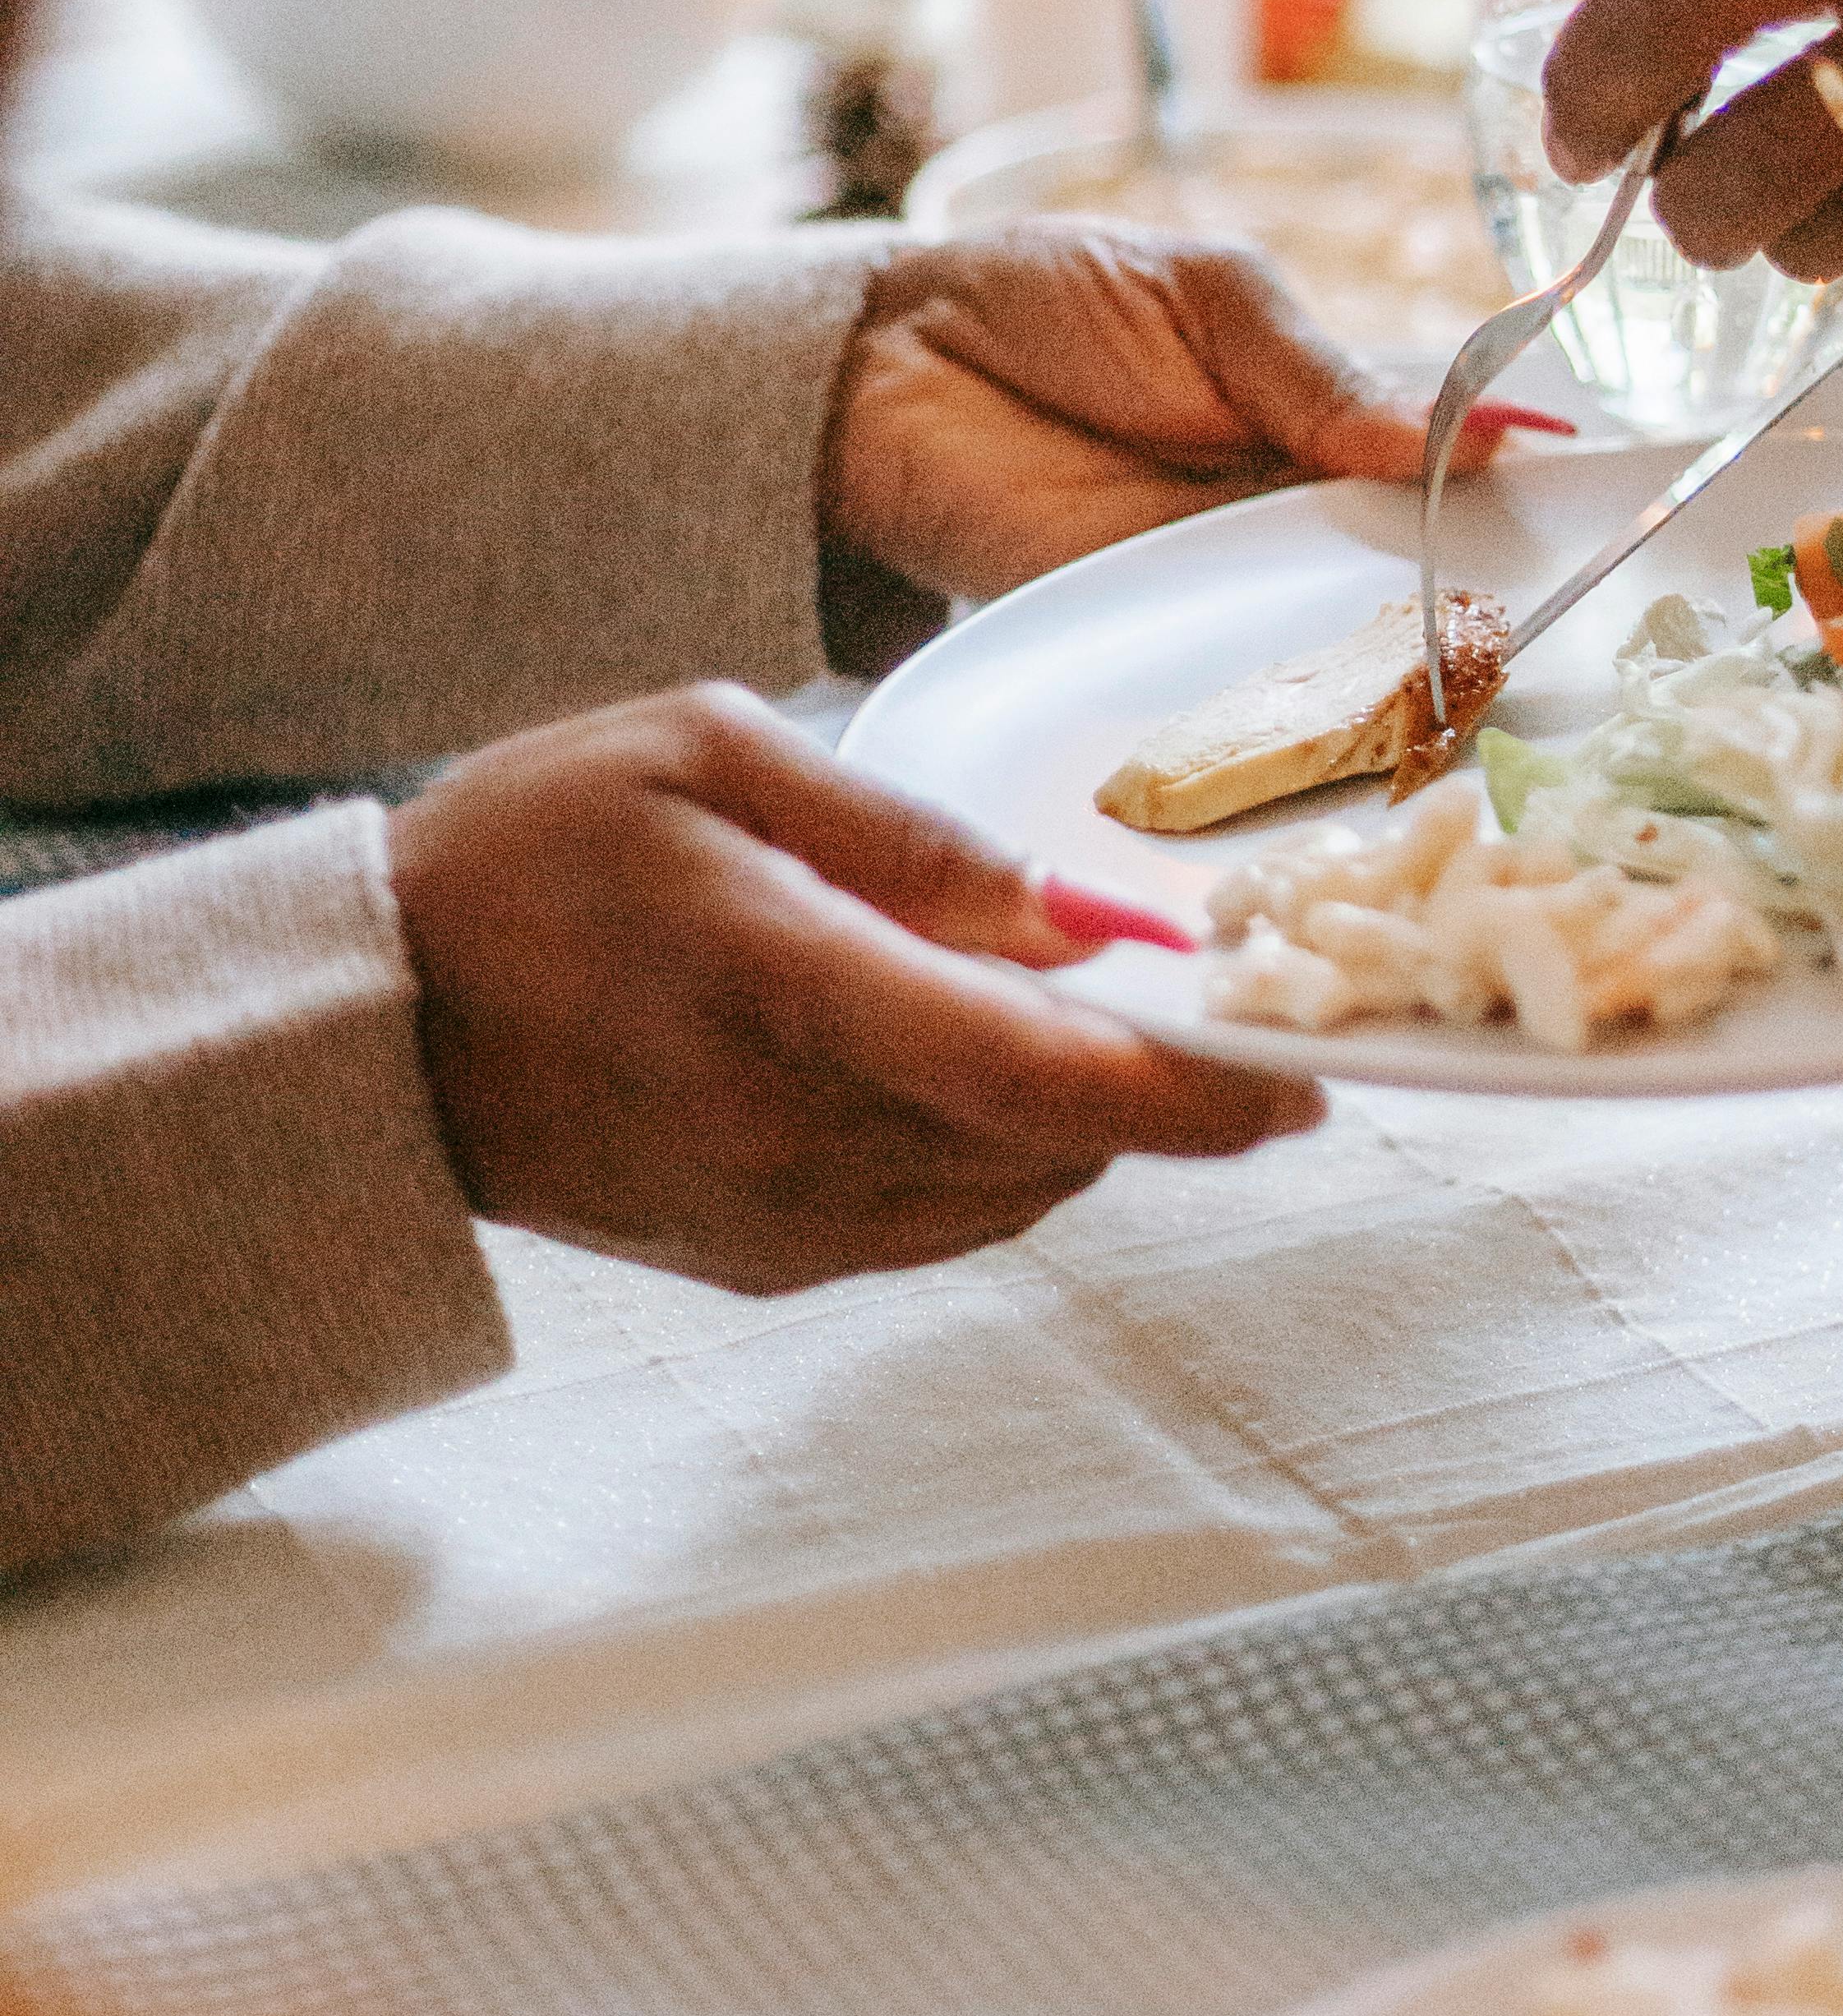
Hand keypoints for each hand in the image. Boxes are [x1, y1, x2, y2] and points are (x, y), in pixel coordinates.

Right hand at [389, 685, 1317, 1288]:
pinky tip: (976, 1070)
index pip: (1027, 1071)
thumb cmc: (531, 852)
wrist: (371, 1019)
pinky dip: (1002, 1156)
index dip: (1186, 1088)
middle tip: (1227, 1017)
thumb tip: (1074, 915)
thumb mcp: (710, 753)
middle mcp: (785, 1131)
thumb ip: (907, 834)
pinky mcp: (763, 1262)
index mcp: (777, 987)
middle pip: (1050, 1142)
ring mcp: (773, 1216)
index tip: (1298, 1079)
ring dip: (1082, 1118)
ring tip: (1086, 1023)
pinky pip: (944, 1222)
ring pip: (1015, 1190)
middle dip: (1164, 1090)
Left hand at [823, 223, 1557, 618]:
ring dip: (1419, 650)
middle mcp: (1298, 509)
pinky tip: (1385, 700)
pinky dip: (1316, 691)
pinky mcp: (1166, 646)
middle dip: (1498, 587)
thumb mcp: (1211, 300)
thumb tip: (1478, 434)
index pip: (1457, 454)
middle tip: (1583, 607)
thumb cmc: (1046, 303)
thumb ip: (1331, 378)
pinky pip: (1259, 676)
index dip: (1534, 487)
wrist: (883, 376)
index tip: (1625, 513)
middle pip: (1426, 561)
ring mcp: (1237, 585)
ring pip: (1356, 629)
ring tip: (1508, 663)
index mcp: (1328, 411)